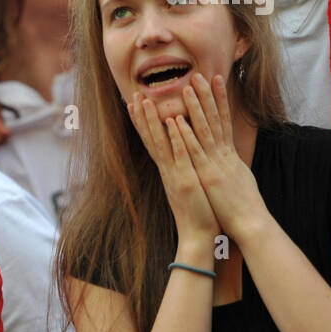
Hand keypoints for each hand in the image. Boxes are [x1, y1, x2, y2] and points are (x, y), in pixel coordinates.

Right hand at [128, 92, 218, 239]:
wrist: (197, 236)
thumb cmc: (197, 212)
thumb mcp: (187, 186)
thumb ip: (182, 170)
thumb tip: (180, 158)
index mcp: (168, 169)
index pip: (152, 141)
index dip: (142, 122)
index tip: (135, 104)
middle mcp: (167, 169)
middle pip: (150, 137)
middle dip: (142, 115)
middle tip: (133, 94)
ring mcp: (174, 174)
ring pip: (160, 142)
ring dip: (152, 120)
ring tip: (145, 100)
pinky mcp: (185, 180)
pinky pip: (179, 154)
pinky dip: (175, 137)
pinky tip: (172, 121)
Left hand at [175, 74, 268, 244]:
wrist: (252, 225)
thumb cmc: (245, 207)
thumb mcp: (239, 180)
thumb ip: (234, 166)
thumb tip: (233, 157)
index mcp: (229, 155)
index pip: (224, 121)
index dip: (220, 100)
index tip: (217, 80)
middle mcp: (224, 155)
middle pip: (216, 118)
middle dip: (208, 95)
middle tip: (200, 73)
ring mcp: (216, 163)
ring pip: (204, 129)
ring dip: (196, 107)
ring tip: (188, 86)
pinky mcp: (208, 175)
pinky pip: (195, 152)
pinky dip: (186, 135)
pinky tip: (177, 120)